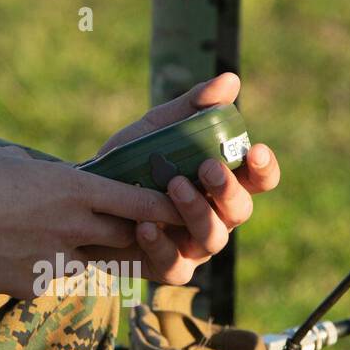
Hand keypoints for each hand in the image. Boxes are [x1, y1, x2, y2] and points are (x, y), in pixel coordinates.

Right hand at [0, 145, 188, 296]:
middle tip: (152, 236)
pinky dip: (48, 272)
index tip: (184, 209)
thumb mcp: (15, 162)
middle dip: (143, 238)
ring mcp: (57, 261)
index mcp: (75, 190)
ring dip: (97, 257)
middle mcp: (75, 227)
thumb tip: (52, 179)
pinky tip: (24, 260)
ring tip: (89, 250)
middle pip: (128, 239)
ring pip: (95, 263)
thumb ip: (46, 175)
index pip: (138, 202)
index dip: (166, 207)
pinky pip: (53, 280)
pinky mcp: (35, 286)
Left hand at [93, 72, 280, 284]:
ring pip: (213, 238)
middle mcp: (216, 217)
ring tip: (174, 187)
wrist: (85, 196)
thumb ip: (191, 108)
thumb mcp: (158, 129)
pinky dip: (161, 245)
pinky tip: (145, 224)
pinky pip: (175, 266)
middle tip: (206, 167)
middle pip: (240, 210)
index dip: (264, 169)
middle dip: (227, 189)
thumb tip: (230, 81)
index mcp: (222, 183)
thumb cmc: (132, 162)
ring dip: (197, 212)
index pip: (259, 180)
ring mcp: (194, 246)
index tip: (256, 150)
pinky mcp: (167, 268)